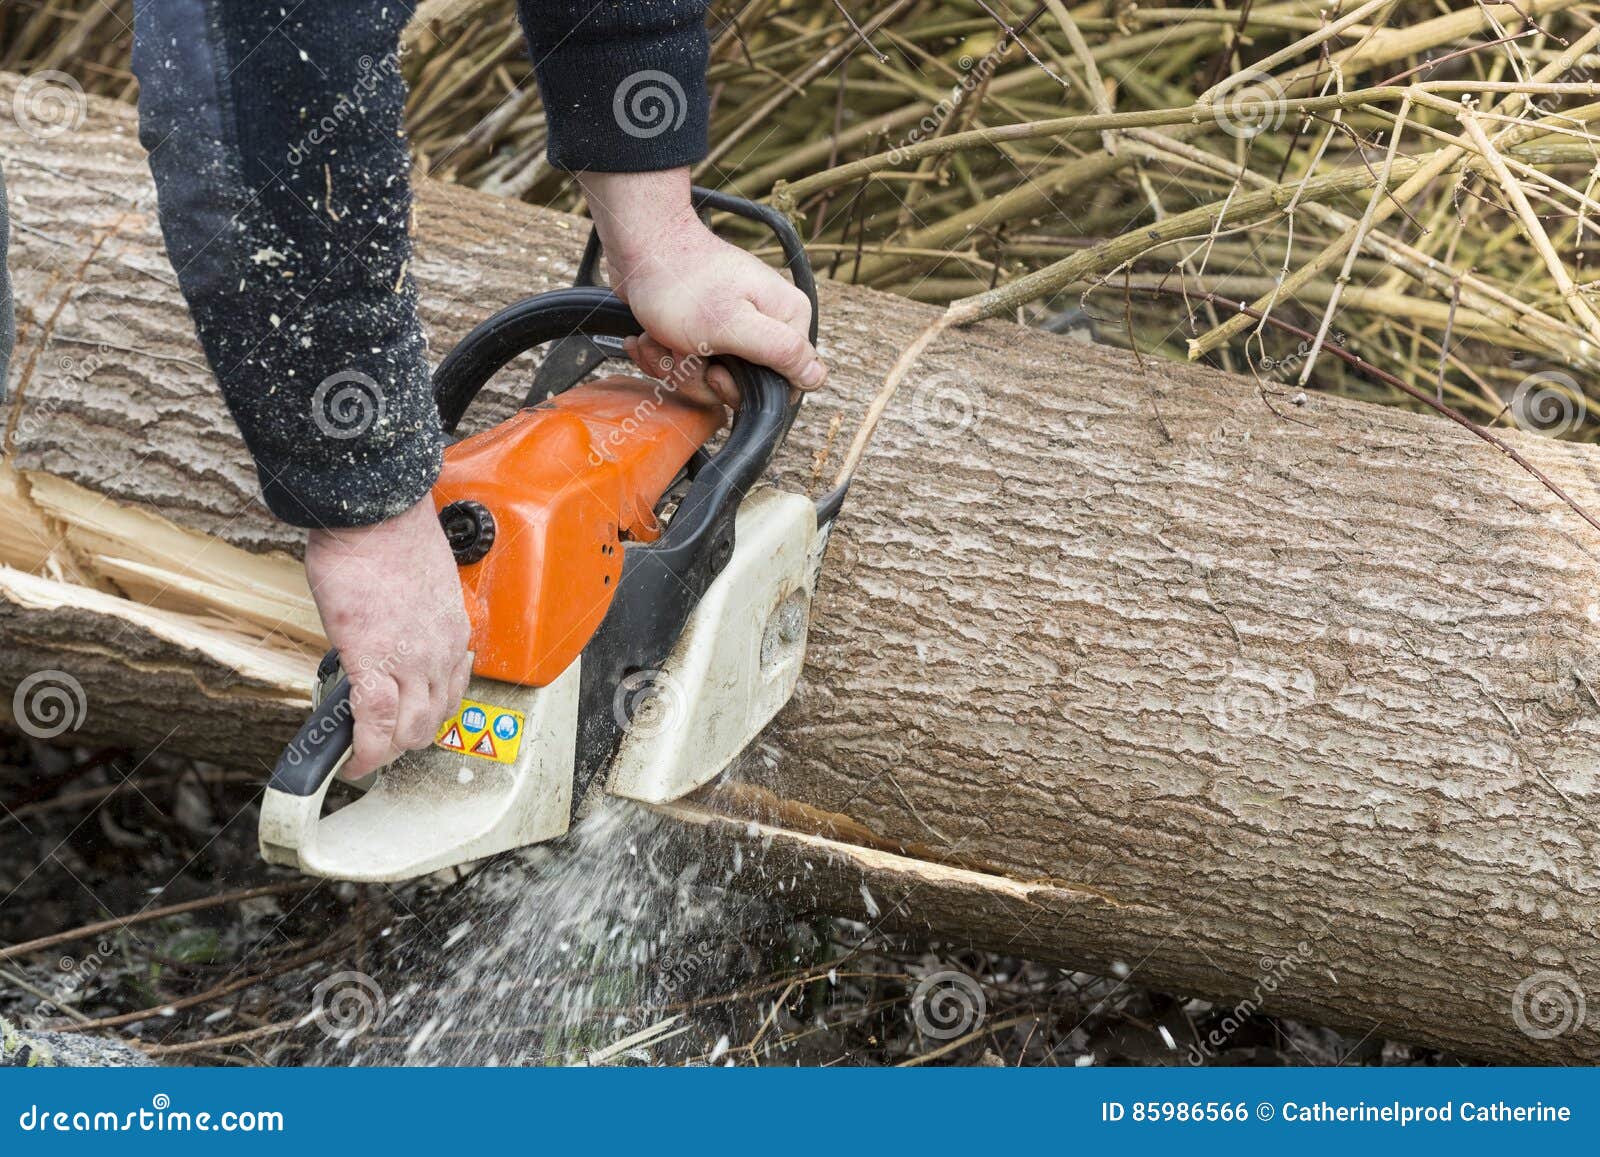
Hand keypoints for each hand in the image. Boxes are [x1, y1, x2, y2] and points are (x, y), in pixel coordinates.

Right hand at [304, 495, 472, 778]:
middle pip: (433, 719)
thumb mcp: (418, 583)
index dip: (429, 713)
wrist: (376, 513)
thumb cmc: (388, 535)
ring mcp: (411, 660)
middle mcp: (440, 651)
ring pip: (408, 729)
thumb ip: (410, 615)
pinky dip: (364, 750)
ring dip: (386, 751)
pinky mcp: (373, 661)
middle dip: (406, 740)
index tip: (410, 719)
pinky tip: (353, 760)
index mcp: (452, 630)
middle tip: (382, 744)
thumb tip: (385, 630)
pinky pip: (374, 723)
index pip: (452, 690)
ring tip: (365, 756)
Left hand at [578, 169, 826, 409]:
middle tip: (680, 350)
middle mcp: (765, 322)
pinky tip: (648, 338)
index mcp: (785, 319)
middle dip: (699, 377)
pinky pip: (689, 362)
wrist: (638, 246)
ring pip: (708, 377)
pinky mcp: (705, 328)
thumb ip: (781, 352)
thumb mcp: (733, 325)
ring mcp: (733, 326)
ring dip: (673, 365)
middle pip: (740, 385)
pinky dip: (663, 354)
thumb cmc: (681, 282)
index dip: (743, 389)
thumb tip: (818, 377)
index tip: (716, 370)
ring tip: (657, 338)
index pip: (782, 384)